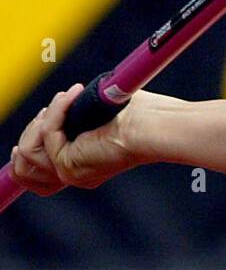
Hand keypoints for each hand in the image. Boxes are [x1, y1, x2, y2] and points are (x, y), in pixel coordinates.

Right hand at [10, 83, 138, 193]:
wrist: (156, 127)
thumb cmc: (143, 116)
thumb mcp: (102, 115)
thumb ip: (78, 115)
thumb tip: (64, 102)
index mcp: (84, 165)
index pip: (38, 174)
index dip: (25, 154)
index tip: (28, 133)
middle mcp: (76, 174)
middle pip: (25, 164)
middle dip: (34, 128)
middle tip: (61, 101)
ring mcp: (70, 172)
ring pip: (27, 151)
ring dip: (44, 119)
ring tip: (68, 98)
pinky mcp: (68, 165)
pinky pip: (46, 134)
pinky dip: (56, 111)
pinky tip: (73, 95)